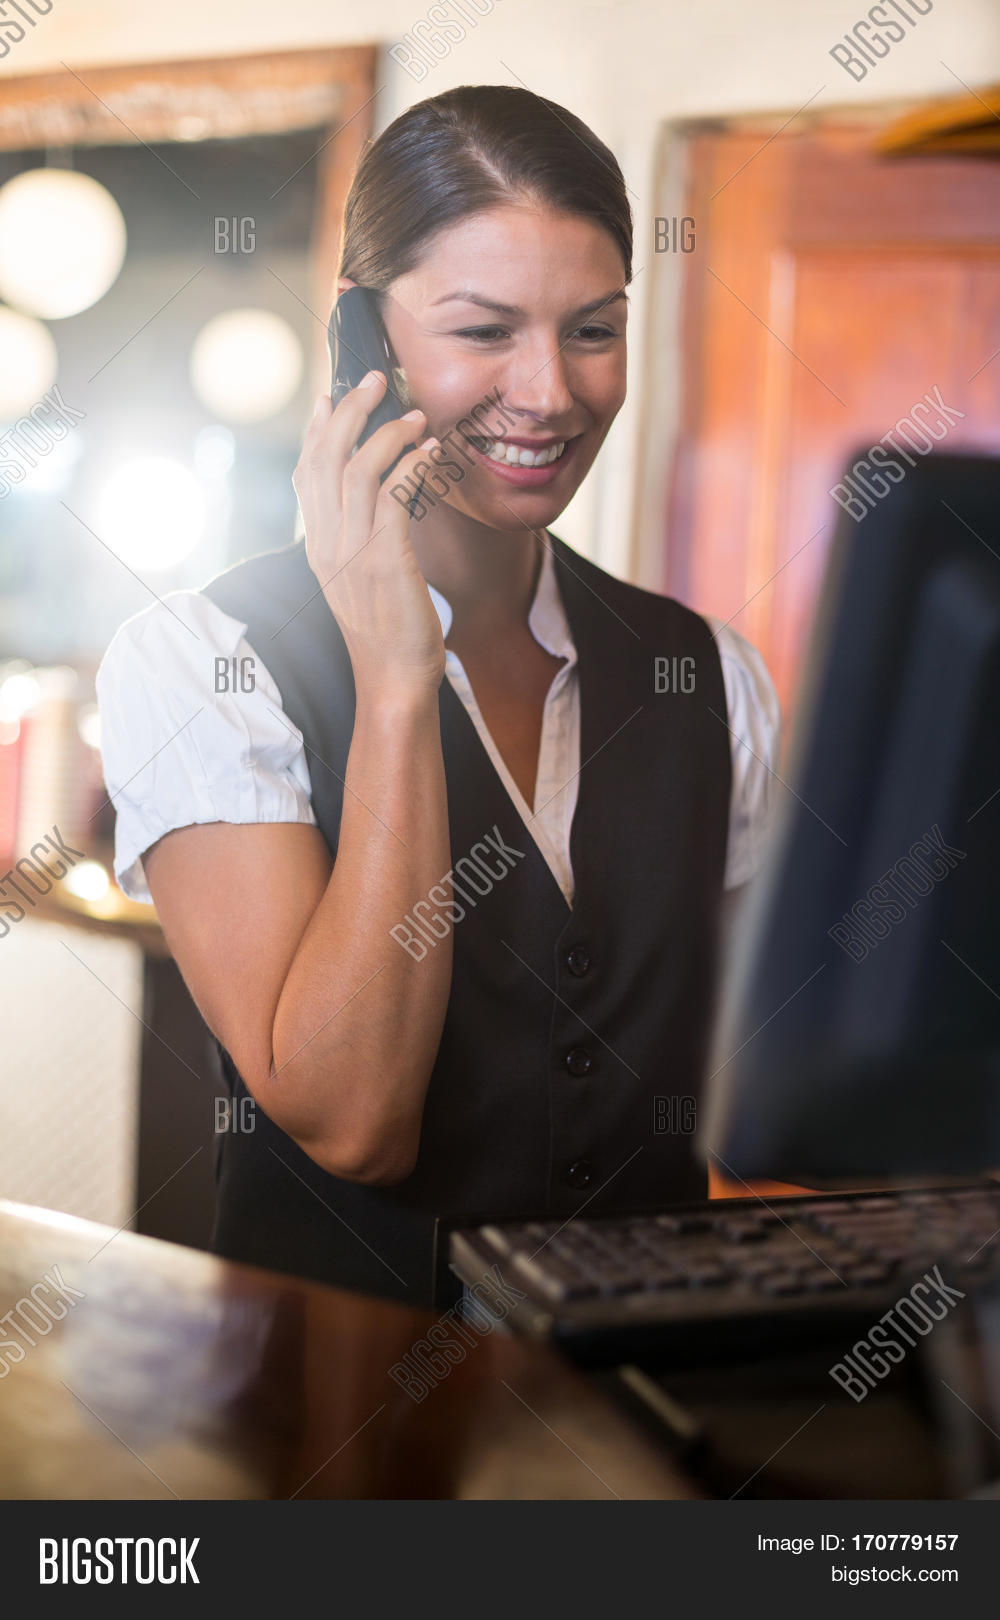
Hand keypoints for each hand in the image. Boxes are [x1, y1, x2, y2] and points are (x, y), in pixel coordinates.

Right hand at [293, 371, 445, 697]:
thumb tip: (372, 503)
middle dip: (350, 410)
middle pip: (323, 457)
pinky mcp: (383, 559)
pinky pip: (392, 495)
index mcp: (317, 546)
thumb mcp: (359, 580)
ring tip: (415, 414)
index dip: (315, 428)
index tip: (332, 394)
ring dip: (388, 432)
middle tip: (377, 378)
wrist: (394, 681)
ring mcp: (350, 551)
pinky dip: (412, 465)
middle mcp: (325, 543)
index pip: (305, 473)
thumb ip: (355, 540)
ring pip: (356, 468)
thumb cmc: (388, 633)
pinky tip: (430, 453)